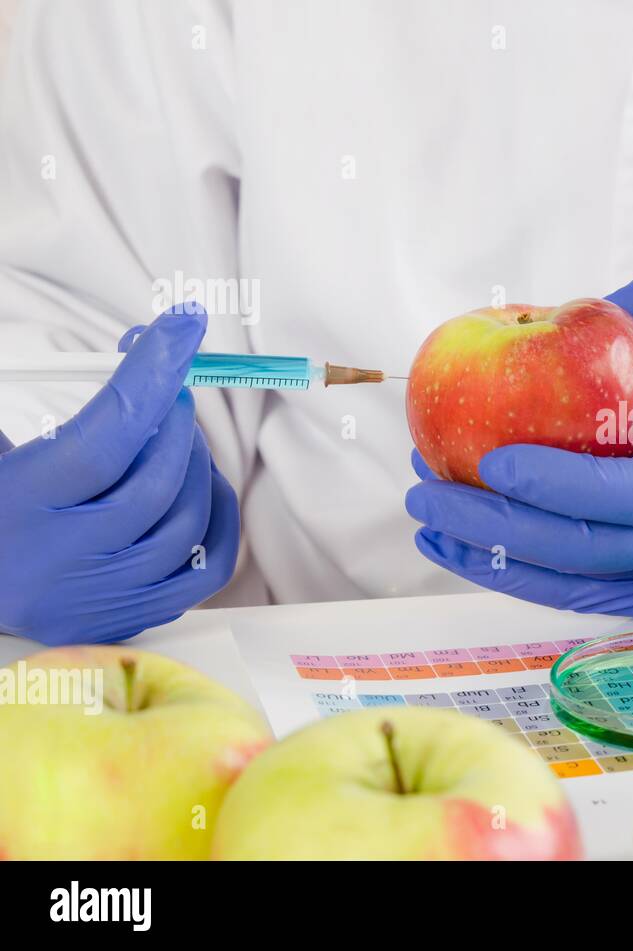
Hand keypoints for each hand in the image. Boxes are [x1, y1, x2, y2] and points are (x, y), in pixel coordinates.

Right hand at [0, 305, 239, 643]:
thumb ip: (59, 406)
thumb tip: (151, 350)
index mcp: (18, 503)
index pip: (107, 436)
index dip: (152, 377)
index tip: (182, 327)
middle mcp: (59, 559)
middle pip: (158, 482)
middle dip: (178, 424)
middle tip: (171, 395)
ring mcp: (98, 596)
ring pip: (188, 522)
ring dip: (198, 468)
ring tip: (176, 441)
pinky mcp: (126, 619)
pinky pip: (206, 569)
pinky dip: (218, 519)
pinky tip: (204, 488)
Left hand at [405, 258, 632, 619]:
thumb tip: (577, 302)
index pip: (627, 497)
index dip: (553, 485)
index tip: (487, 458)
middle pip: (581, 554)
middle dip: (492, 526)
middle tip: (424, 487)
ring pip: (577, 589)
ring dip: (496, 561)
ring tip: (430, 526)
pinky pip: (592, 599)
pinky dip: (532, 580)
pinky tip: (482, 555)